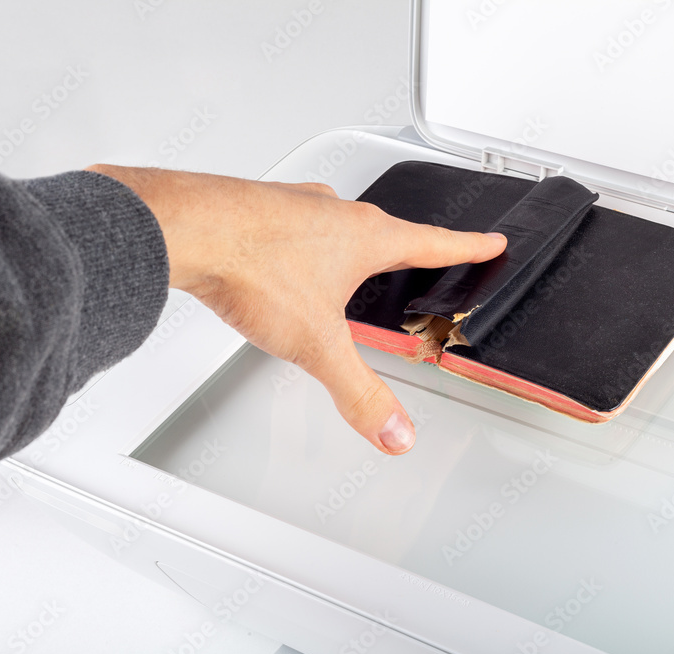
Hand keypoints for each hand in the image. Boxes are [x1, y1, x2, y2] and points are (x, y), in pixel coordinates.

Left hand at [85, 165, 506, 454]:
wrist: (184, 227)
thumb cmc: (251, 264)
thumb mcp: (317, 344)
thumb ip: (359, 393)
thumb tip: (395, 429)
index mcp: (366, 237)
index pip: (434, 241)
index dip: (468, 245)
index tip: (489, 240)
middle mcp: (335, 212)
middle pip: (387, 228)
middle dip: (407, 245)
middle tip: (422, 254)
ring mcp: (296, 204)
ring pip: (338, 220)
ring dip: (350, 240)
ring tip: (349, 265)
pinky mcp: (259, 205)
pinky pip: (295, 220)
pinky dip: (303, 240)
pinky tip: (285, 261)